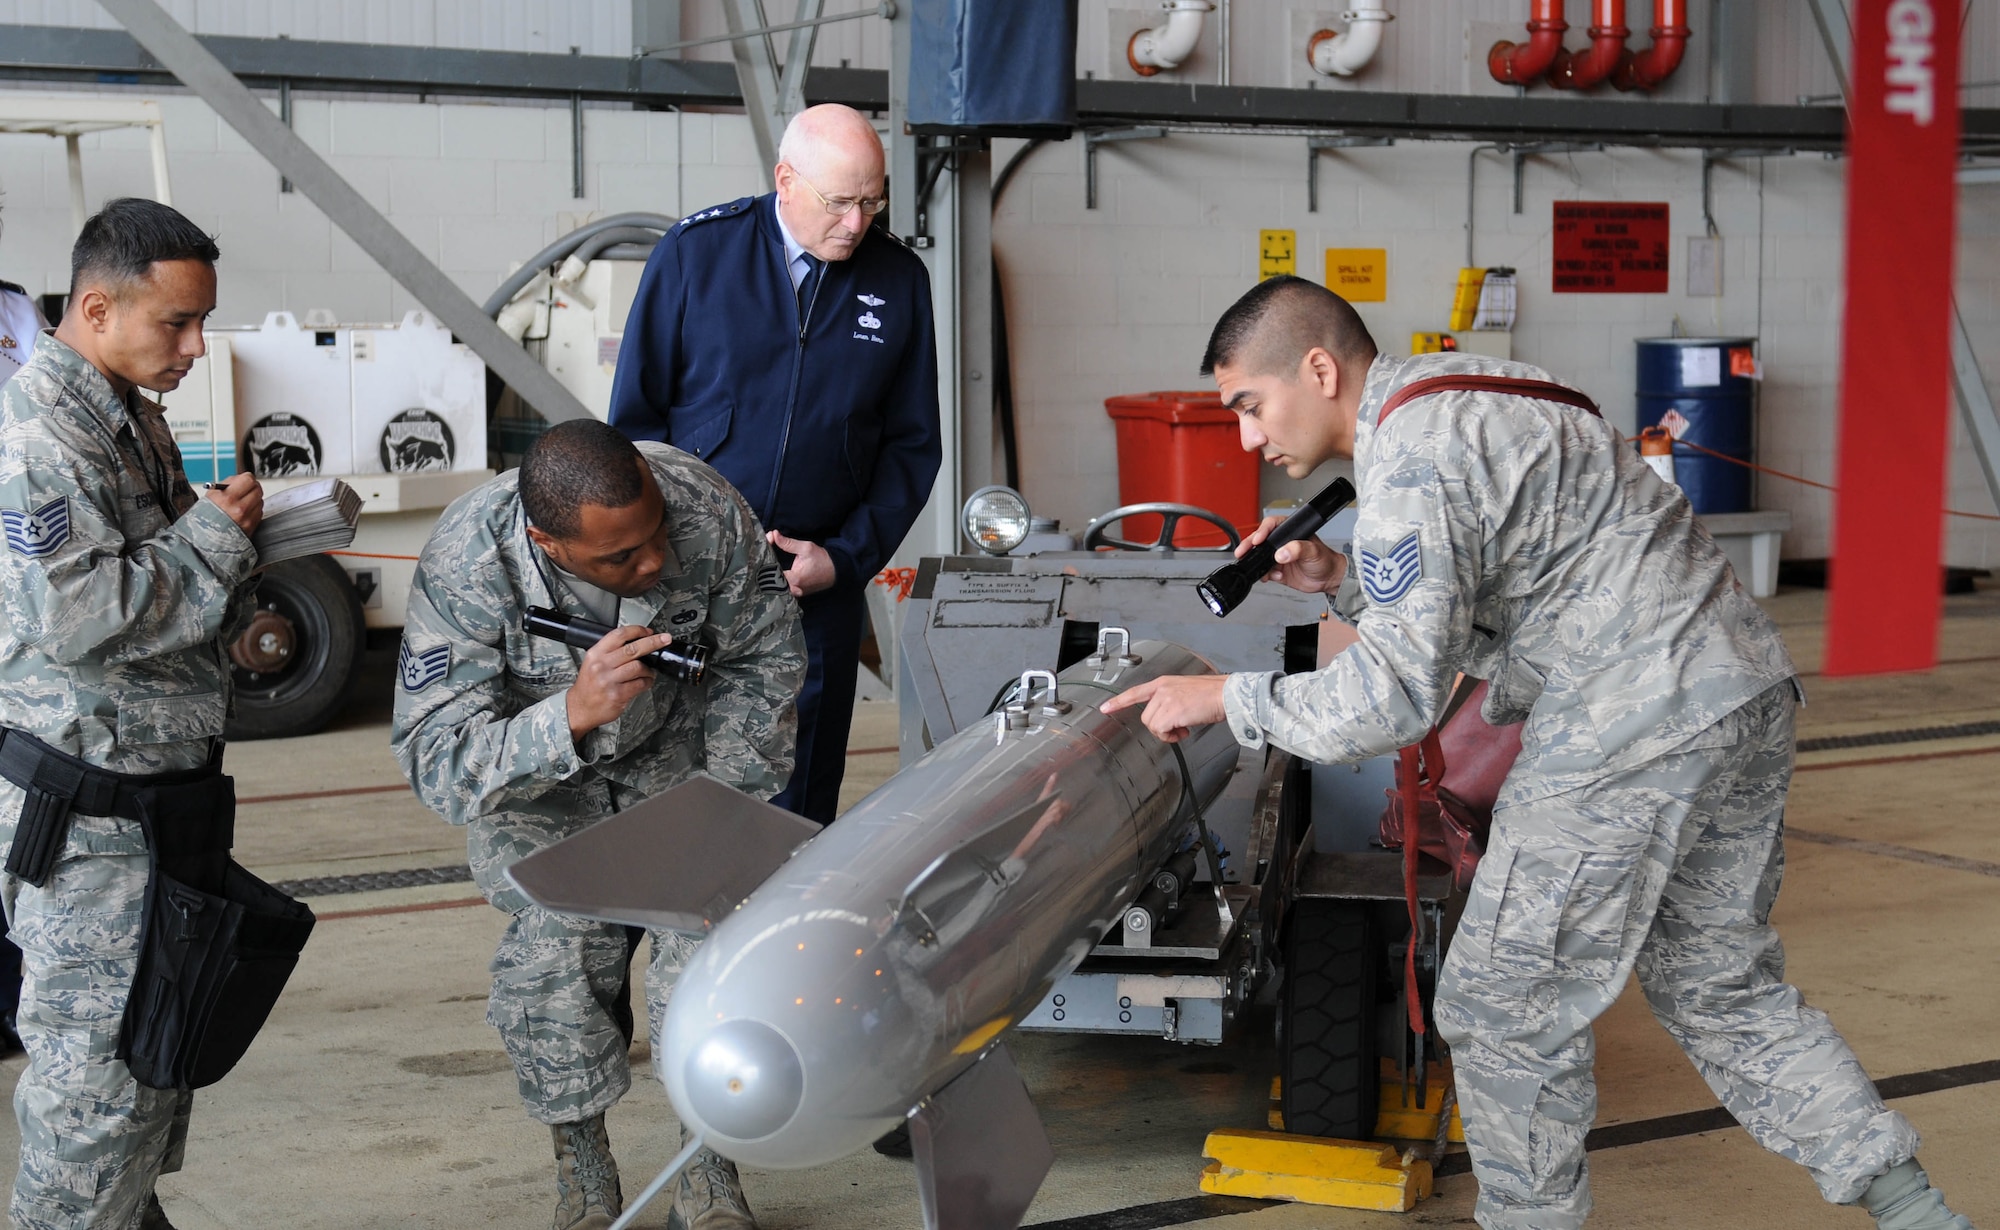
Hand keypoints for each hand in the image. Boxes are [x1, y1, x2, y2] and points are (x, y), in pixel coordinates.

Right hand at [206, 473, 263, 535]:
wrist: (204, 539)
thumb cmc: (205, 517)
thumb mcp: (211, 495)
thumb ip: (228, 484)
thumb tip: (242, 478)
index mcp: (227, 498)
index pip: (248, 479)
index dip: (247, 479)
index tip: (244, 481)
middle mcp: (239, 508)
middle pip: (258, 489)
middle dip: (252, 488)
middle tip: (245, 491)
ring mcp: (247, 519)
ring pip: (260, 501)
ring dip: (253, 500)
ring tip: (241, 504)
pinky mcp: (252, 527)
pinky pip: (259, 513)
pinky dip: (253, 511)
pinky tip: (243, 513)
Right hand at [565, 624, 674, 741]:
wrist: (580, 708)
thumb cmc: (589, 685)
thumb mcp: (592, 662)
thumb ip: (611, 652)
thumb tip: (637, 642)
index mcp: (595, 654)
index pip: (619, 635)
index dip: (638, 630)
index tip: (649, 631)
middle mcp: (601, 665)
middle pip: (633, 648)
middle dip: (653, 642)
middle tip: (664, 639)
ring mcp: (609, 680)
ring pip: (638, 667)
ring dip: (649, 669)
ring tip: (649, 672)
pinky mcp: (618, 695)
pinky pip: (640, 684)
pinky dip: (647, 682)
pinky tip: (645, 682)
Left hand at [768, 531, 835, 596]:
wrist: (835, 570)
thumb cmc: (822, 559)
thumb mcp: (806, 547)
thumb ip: (788, 543)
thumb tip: (773, 534)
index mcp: (794, 578)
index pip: (771, 573)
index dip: (765, 563)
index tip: (764, 555)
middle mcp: (793, 589)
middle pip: (771, 583)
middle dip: (765, 572)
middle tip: (761, 561)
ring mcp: (795, 594)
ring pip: (776, 589)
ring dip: (770, 579)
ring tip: (765, 569)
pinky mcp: (797, 594)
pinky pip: (783, 591)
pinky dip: (777, 584)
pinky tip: (773, 576)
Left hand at [1098, 675, 1228, 743]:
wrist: (1226, 694)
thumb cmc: (1212, 695)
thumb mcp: (1185, 691)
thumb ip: (1171, 700)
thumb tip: (1169, 718)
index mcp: (1163, 683)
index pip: (1135, 692)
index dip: (1118, 702)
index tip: (1105, 708)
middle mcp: (1162, 690)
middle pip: (1146, 717)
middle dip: (1160, 727)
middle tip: (1178, 726)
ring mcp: (1166, 700)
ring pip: (1152, 725)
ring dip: (1167, 732)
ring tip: (1183, 727)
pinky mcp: (1172, 712)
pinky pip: (1161, 731)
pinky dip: (1171, 737)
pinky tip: (1184, 731)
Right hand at [1238, 514, 1347, 594]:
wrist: (1328, 579)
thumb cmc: (1325, 559)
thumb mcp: (1313, 551)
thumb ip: (1298, 549)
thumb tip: (1282, 553)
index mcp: (1290, 531)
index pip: (1271, 526)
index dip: (1262, 531)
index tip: (1258, 540)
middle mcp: (1282, 542)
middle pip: (1260, 541)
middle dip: (1249, 546)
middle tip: (1243, 552)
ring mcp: (1278, 556)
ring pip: (1259, 557)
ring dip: (1256, 563)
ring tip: (1261, 569)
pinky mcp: (1276, 570)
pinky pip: (1264, 572)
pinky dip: (1265, 575)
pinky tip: (1273, 576)